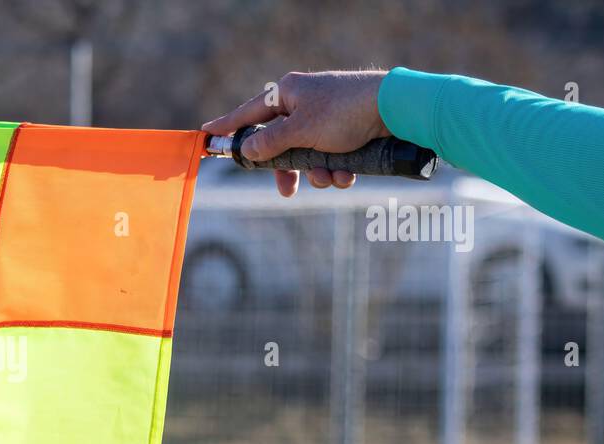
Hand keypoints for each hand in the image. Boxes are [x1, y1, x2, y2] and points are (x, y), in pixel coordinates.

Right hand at [202, 71, 390, 196]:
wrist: (396, 110)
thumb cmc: (344, 112)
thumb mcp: (300, 131)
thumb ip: (269, 143)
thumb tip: (248, 150)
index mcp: (289, 93)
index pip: (249, 113)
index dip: (228, 127)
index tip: (207, 135)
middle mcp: (306, 103)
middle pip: (280, 144)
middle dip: (290, 170)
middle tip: (287, 190)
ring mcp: (327, 118)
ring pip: (308, 156)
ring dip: (318, 173)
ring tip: (332, 176)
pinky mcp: (347, 132)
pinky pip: (331, 158)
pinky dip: (338, 169)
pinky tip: (349, 173)